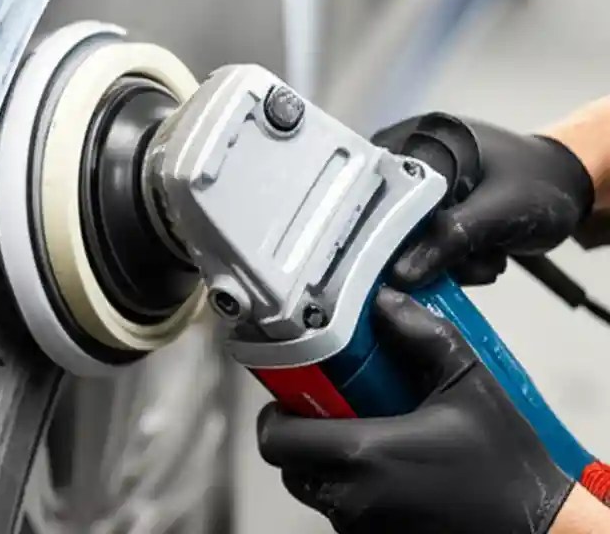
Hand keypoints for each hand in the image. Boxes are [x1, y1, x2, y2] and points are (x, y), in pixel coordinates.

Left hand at [257, 288, 573, 533]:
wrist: (537, 528)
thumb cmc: (504, 463)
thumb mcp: (468, 384)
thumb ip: (421, 336)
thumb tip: (385, 302)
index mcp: (365, 454)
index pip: (276, 438)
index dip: (278, 416)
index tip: (297, 397)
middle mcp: (352, 496)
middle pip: (289, 464)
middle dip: (301, 437)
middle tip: (331, 413)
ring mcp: (360, 525)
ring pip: (312, 489)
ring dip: (325, 464)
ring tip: (366, 439)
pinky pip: (340, 511)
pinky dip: (350, 490)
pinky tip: (387, 472)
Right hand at [373, 113, 594, 287]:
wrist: (566, 180)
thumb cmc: (542, 182)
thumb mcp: (502, 211)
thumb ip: (453, 236)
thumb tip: (401, 273)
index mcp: (420, 139)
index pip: (375, 191)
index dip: (380, 234)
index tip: (399, 271)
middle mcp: (405, 155)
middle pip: (383, 216)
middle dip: (423, 252)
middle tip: (470, 265)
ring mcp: (414, 180)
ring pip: (401, 233)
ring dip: (441, 259)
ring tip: (485, 257)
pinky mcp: (424, 202)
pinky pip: (416, 236)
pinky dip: (444, 255)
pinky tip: (477, 254)